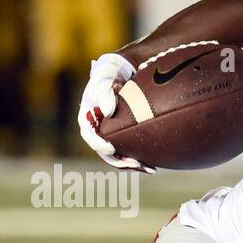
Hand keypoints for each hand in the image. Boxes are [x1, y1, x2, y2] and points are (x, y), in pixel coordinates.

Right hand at [77, 52, 154, 171]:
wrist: (122, 74)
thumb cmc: (110, 74)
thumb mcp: (104, 78)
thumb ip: (104, 92)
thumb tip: (108, 110)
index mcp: (88, 118)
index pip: (89, 135)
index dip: (98, 144)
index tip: (110, 149)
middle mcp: (98, 130)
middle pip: (105, 152)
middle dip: (120, 161)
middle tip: (135, 164)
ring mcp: (110, 136)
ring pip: (119, 157)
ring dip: (132, 165)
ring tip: (150, 169)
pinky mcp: (123, 138)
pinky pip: (130, 153)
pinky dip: (140, 160)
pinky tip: (154, 166)